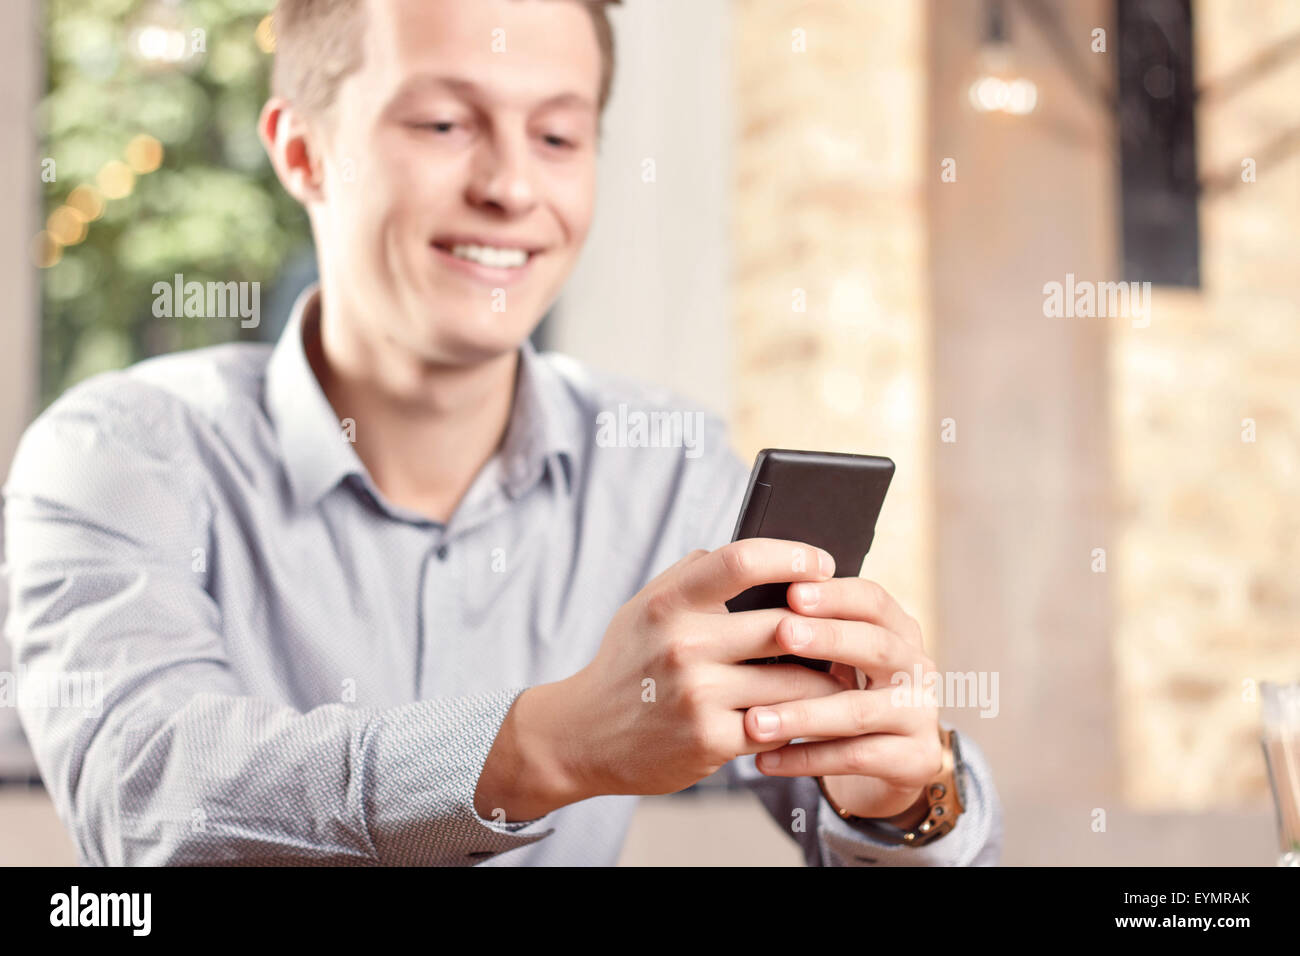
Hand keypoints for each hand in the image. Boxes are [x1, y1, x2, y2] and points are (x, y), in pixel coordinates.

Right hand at [478, 539, 852, 817]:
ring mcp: (698, 695)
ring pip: (794, 680)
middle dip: (827, 629)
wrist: (581, 735)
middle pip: (785, 623)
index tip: (822, 563)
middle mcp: (683, 645)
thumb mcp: (646, 607)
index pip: (742, 560)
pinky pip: (780, 725)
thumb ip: (695, 576)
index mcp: (670, 603)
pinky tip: (813, 716)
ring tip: (842, 674)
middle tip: (850, 630)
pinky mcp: (711, 740)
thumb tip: (761, 554)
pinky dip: (803, 721)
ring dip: (825, 680)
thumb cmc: (628, 662)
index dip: (793, 555)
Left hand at [741, 577, 942, 821]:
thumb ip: (814, 632)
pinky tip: (763, 760)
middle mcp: (917, 669)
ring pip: (859, 712)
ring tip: (754, 720)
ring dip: (802, 714)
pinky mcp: (915, 761)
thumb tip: (751, 605)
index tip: (792, 592)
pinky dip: (805, 759)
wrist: (890, 761)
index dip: (836, 595)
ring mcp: (920, 716)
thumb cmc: (849, 694)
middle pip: (877, 647)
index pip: (874, 601)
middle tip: (781, 632)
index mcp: (899, 632)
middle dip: (827, 638)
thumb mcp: (841, 658)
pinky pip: (854, 759)